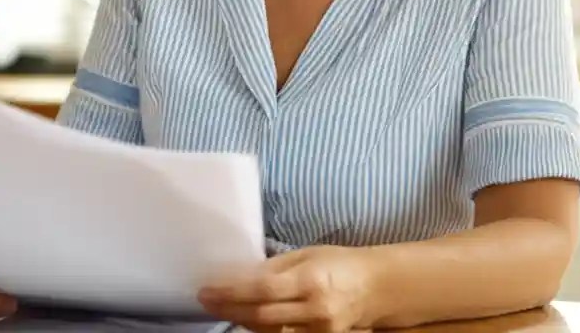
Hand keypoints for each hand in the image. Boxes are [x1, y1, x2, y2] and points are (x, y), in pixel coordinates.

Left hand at [197, 245, 375, 332]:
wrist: (374, 288)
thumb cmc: (337, 263)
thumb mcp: (305, 254)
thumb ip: (272, 266)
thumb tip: (236, 275)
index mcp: (311, 280)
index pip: (263, 289)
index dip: (231, 292)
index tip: (207, 289)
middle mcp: (315, 309)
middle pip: (262, 315)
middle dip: (229, 309)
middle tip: (205, 300)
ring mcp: (319, 331)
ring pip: (269, 332)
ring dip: (242, 321)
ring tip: (223, 308)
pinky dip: (262, 330)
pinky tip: (247, 319)